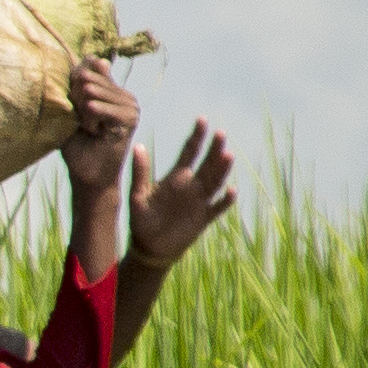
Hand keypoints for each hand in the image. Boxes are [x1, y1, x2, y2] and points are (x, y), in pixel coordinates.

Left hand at [61, 54, 141, 182]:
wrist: (88, 173)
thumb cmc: (77, 144)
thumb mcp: (72, 110)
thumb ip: (79, 85)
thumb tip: (97, 58)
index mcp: (111, 90)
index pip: (89, 68)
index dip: (73, 85)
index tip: (74, 108)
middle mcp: (124, 94)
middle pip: (87, 79)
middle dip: (75, 100)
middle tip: (81, 122)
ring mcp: (130, 104)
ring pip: (91, 93)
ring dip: (81, 114)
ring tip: (89, 128)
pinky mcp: (130, 117)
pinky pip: (97, 108)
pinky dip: (88, 121)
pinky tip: (94, 132)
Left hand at [129, 120, 239, 279]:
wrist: (149, 248)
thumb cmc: (141, 221)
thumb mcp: (138, 195)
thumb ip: (140, 172)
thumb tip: (137, 146)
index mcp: (176, 178)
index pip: (189, 152)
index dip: (196, 136)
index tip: (202, 119)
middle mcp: (191, 186)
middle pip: (207, 163)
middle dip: (214, 149)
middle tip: (220, 133)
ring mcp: (199, 201)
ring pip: (215, 181)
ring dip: (222, 169)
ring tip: (227, 155)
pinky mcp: (203, 218)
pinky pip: (217, 207)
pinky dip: (225, 200)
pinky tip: (230, 190)